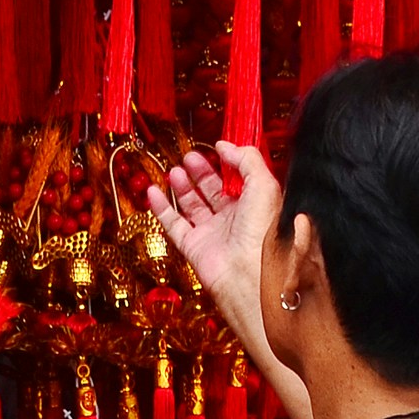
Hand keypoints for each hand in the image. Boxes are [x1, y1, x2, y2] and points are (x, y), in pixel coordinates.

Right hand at [150, 143, 276, 348]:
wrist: (248, 272)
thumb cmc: (263, 233)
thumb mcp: (264, 184)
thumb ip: (247, 159)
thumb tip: (226, 145)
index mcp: (254, 206)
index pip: (238, 179)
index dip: (226, 163)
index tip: (215, 148)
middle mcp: (233, 220)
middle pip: (213, 190)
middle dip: (201, 172)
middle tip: (190, 157)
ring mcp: (212, 233)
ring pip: (193, 205)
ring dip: (182, 186)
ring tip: (175, 170)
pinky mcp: (193, 246)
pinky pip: (173, 223)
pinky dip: (162, 207)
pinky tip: (154, 191)